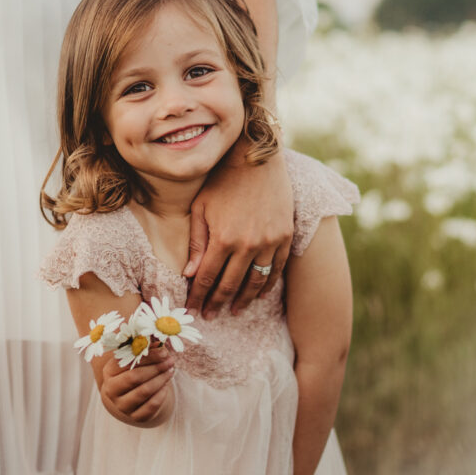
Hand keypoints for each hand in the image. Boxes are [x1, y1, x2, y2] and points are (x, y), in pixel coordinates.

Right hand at [97, 344, 175, 427]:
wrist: (131, 396)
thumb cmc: (134, 371)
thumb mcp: (135, 358)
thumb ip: (144, 348)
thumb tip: (159, 339)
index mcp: (109, 372)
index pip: (128, 362)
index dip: (148, 356)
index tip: (164, 351)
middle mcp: (111, 390)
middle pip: (135, 377)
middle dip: (155, 368)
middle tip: (170, 361)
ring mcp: (122, 406)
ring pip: (144, 392)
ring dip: (161, 379)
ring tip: (171, 370)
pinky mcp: (135, 417)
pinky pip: (151, 406)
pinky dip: (161, 394)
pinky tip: (166, 385)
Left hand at [185, 147, 292, 316]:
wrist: (256, 158)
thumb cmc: (222, 180)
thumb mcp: (201, 208)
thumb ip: (197, 243)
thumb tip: (190, 274)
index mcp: (222, 238)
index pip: (207, 278)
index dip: (198, 297)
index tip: (193, 309)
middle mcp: (248, 245)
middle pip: (230, 285)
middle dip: (217, 303)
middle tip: (210, 316)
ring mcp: (270, 242)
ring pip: (256, 282)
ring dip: (243, 299)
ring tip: (234, 310)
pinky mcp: (285, 236)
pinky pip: (277, 270)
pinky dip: (267, 285)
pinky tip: (258, 294)